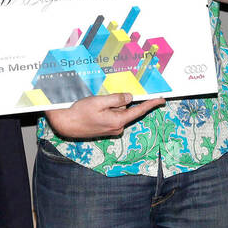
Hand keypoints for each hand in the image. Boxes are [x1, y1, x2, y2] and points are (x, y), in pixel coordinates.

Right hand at [45, 92, 164, 139]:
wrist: (66, 125)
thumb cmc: (80, 113)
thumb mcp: (99, 101)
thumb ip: (116, 99)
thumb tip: (130, 98)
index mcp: (118, 120)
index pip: (139, 111)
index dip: (151, 104)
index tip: (161, 100)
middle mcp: (117, 127)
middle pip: (126, 109)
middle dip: (117, 101)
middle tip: (101, 100)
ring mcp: (112, 129)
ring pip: (118, 112)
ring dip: (110, 106)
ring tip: (94, 106)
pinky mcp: (106, 129)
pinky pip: (112, 116)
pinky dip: (106, 110)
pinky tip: (94, 110)